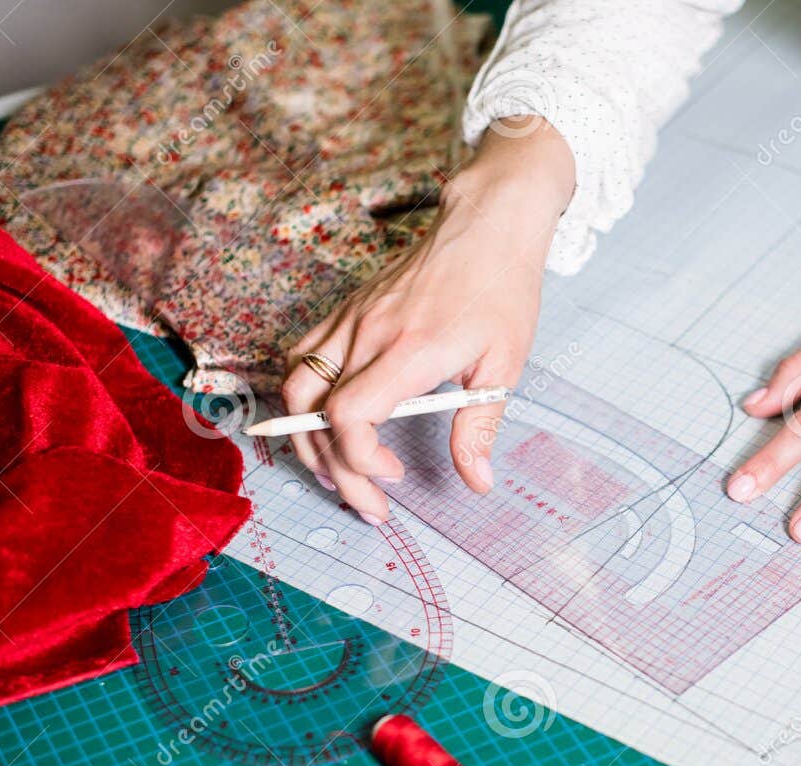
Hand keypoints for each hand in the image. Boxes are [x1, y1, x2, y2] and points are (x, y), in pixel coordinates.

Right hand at [281, 119, 574, 523]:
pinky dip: (302, 399)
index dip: (359, 458)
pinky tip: (326, 423)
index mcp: (409, 349)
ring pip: (295, 387)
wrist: (487, 226)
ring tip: (339, 472)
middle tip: (370, 503)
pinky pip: (300, 360)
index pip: (349, 414)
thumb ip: (480, 427)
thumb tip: (476, 481)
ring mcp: (350, 320)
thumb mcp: (505, 366)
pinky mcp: (345, 312)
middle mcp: (368, 333)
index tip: (392, 476)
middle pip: (315, 414)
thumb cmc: (500, 290)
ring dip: (306, 438)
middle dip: (336, 469)